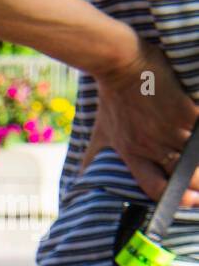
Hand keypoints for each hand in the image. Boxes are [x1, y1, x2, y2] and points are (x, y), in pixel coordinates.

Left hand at [85, 37, 198, 205]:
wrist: (120, 64)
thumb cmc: (111, 100)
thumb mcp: (100, 134)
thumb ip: (94, 158)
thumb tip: (78, 184)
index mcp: (132, 154)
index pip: (154, 187)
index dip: (173, 198)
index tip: (191, 200)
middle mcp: (150, 146)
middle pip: (182, 176)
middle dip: (196, 184)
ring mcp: (169, 129)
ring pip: (196, 157)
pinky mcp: (185, 111)